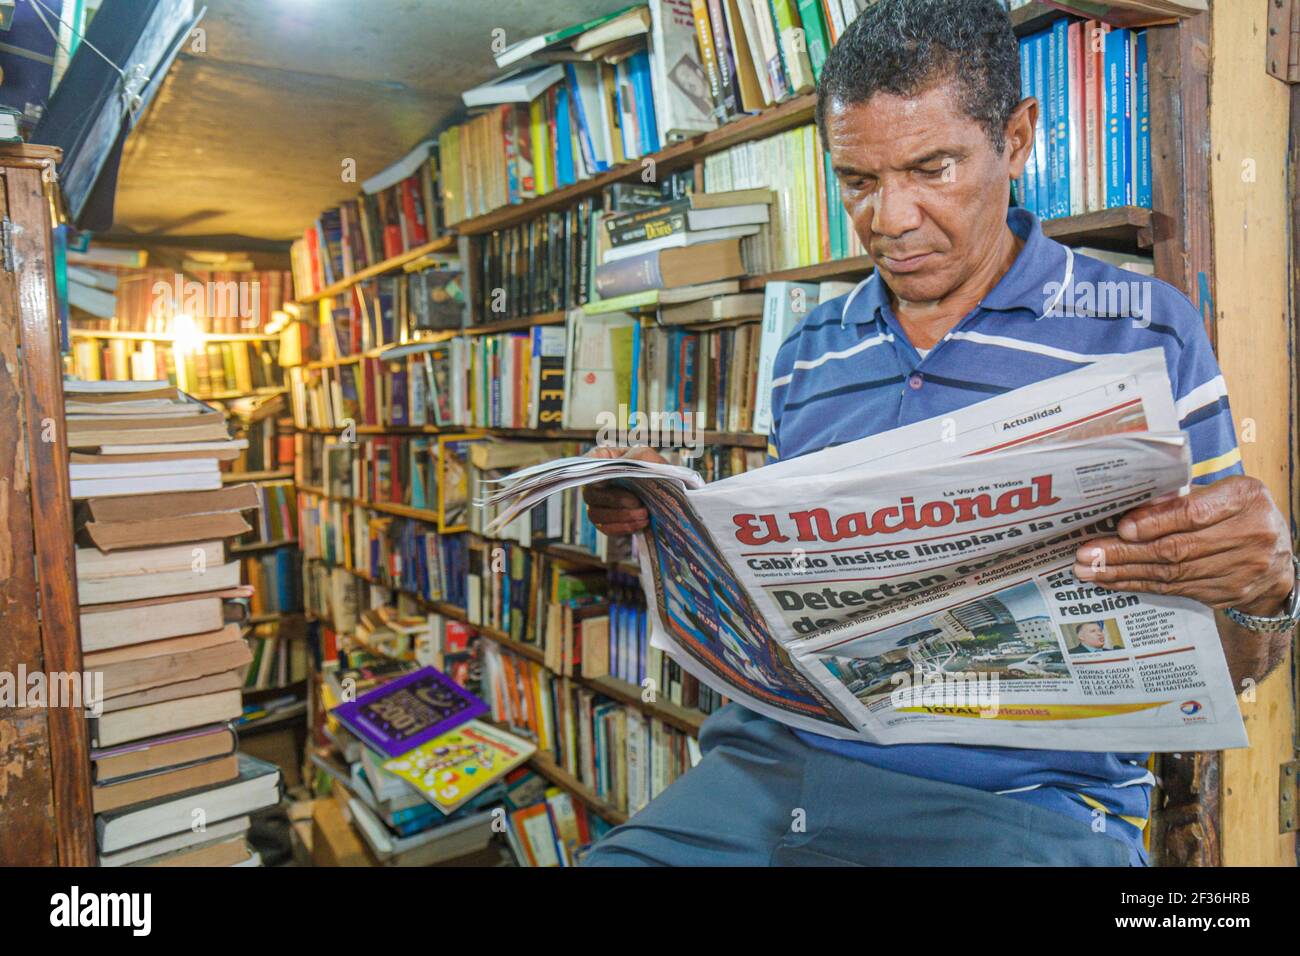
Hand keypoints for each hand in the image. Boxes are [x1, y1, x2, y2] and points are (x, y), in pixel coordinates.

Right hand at [581, 445, 667, 535]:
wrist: (663, 490)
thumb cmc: (651, 468)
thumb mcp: (646, 456)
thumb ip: (634, 457)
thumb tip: (618, 467)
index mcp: (601, 460)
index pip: (586, 464)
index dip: (591, 473)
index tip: (606, 480)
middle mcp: (593, 482)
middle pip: (590, 495)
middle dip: (616, 501)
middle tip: (638, 503)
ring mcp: (597, 503)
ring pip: (597, 514)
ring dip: (622, 517)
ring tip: (644, 514)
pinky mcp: (605, 522)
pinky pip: (607, 528)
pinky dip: (624, 527)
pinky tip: (641, 523)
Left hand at [1073, 476, 1293, 614]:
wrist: (1277, 560)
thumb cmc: (1240, 514)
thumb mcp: (1223, 492)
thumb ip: (1184, 498)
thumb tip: (1133, 510)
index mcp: (1245, 499)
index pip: (1195, 513)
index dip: (1156, 522)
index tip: (1121, 528)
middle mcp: (1250, 535)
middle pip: (1178, 548)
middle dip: (1125, 553)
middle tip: (1087, 554)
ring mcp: (1241, 570)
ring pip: (1173, 574)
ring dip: (1125, 573)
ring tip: (1089, 570)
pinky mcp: (1227, 594)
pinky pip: (1176, 590)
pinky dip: (1141, 585)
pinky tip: (1113, 581)